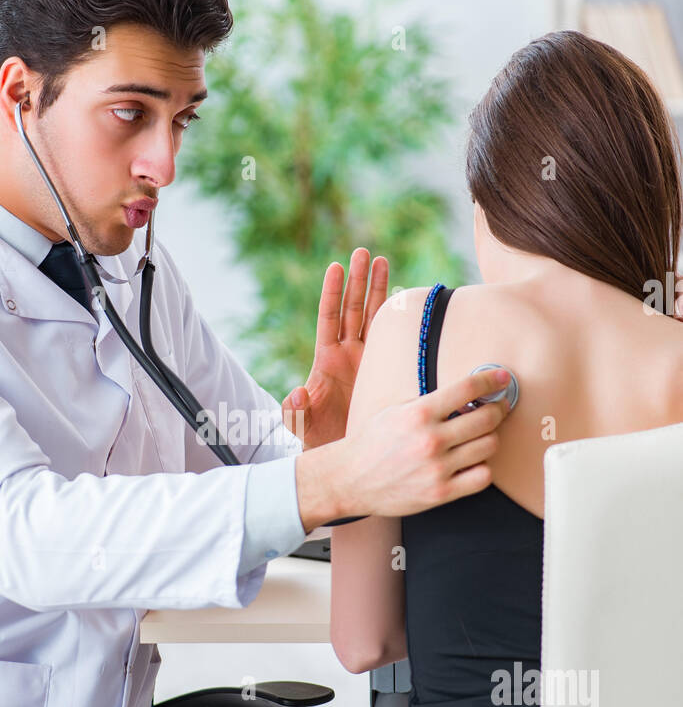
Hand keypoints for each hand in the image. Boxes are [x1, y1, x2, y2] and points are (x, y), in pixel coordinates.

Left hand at [282, 248, 388, 448]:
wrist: (345, 454)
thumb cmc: (319, 438)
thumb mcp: (302, 425)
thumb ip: (295, 410)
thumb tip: (296, 392)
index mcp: (327, 359)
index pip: (329, 318)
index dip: (332, 292)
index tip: (335, 266)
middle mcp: (348, 354)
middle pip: (353, 309)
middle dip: (357, 280)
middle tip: (362, 252)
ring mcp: (368, 359)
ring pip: (374, 317)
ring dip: (378, 289)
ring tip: (381, 260)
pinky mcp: (386, 370)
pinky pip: (395, 340)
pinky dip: (401, 320)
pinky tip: (411, 301)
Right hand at [339, 368, 512, 517]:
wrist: (350, 479)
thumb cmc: (373, 443)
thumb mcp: (396, 410)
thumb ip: (430, 403)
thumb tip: (468, 395)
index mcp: (419, 413)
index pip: (469, 388)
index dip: (493, 380)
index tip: (502, 379)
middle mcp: (430, 440)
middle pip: (487, 418)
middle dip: (497, 409)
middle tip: (496, 408)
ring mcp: (437, 468)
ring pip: (489, 446)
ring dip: (489, 438)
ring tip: (479, 437)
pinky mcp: (440, 493)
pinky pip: (482, 477)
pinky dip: (483, 468)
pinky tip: (472, 462)